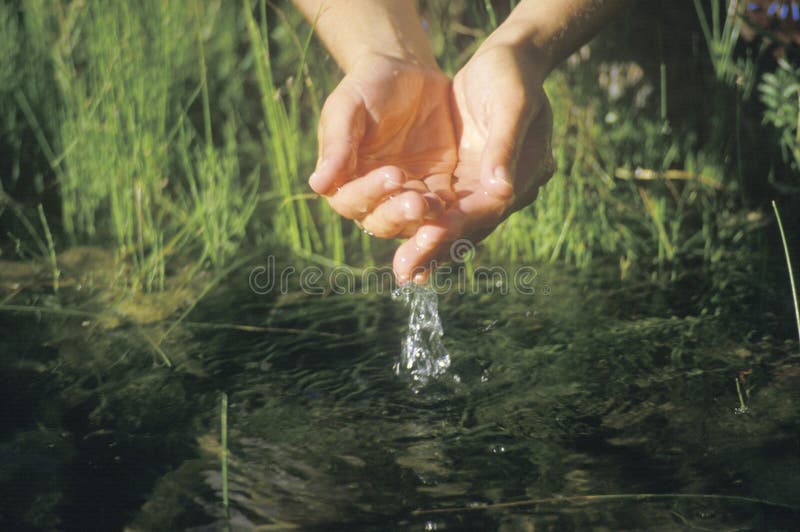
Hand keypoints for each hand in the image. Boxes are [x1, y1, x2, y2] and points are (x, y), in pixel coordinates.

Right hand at [309, 54, 456, 237]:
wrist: (407, 70)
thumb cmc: (367, 85)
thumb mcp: (348, 107)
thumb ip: (336, 144)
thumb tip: (317, 185)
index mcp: (344, 179)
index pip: (350, 199)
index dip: (369, 192)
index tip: (392, 174)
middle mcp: (372, 196)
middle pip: (381, 220)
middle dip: (398, 214)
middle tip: (418, 202)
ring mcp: (406, 194)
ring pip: (411, 221)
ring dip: (423, 218)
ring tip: (436, 204)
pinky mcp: (436, 187)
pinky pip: (442, 206)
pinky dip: (448, 210)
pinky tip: (458, 202)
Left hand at [393, 43, 554, 282]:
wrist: (509, 62)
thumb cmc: (512, 76)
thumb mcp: (513, 103)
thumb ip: (505, 145)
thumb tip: (501, 190)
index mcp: (522, 175)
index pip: (486, 208)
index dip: (457, 225)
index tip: (428, 239)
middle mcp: (503, 191)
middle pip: (469, 227)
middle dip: (436, 249)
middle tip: (407, 273)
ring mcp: (482, 188)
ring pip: (454, 225)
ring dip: (429, 247)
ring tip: (404, 272)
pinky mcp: (463, 181)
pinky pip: (444, 211)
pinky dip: (425, 228)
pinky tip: (406, 247)